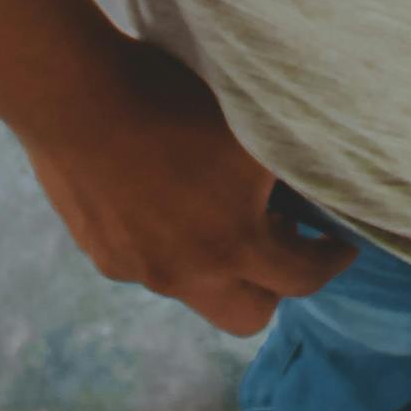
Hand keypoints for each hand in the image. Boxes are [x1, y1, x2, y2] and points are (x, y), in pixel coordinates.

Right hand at [5, 31, 351, 335]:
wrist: (74, 94)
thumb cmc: (170, 98)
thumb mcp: (250, 129)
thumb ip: (287, 168)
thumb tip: (316, 182)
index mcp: (234, 244)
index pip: (302, 280)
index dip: (329, 262)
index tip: (337, 246)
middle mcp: (185, 272)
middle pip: (247, 317)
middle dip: (271, 287)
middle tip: (277, 238)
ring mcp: (136, 268)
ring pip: (193, 288)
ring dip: (213, 262)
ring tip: (211, 208)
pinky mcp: (99, 251)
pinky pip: (145, 263)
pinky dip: (164, 243)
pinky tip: (158, 193)